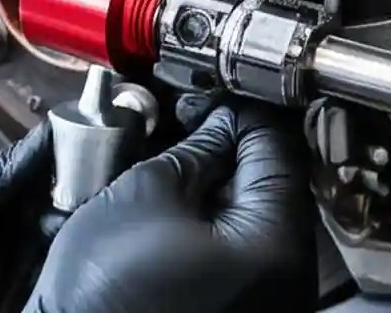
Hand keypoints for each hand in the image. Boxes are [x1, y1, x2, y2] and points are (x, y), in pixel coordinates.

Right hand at [23, 104, 317, 312]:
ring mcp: (264, 296)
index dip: (241, 110)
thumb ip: (196, 148)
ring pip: (253, 216)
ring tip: (172, 165)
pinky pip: (237, 249)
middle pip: (271, 183)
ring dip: (216, 184)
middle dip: (228, 148)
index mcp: (274, 243)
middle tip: (186, 127)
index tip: (209, 99)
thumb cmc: (104, 294)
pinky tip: (173, 208)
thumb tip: (219, 123)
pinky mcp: (237, 305)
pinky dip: (210, 222)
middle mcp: (286, 276)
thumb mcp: (147, 195)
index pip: (278, 147)